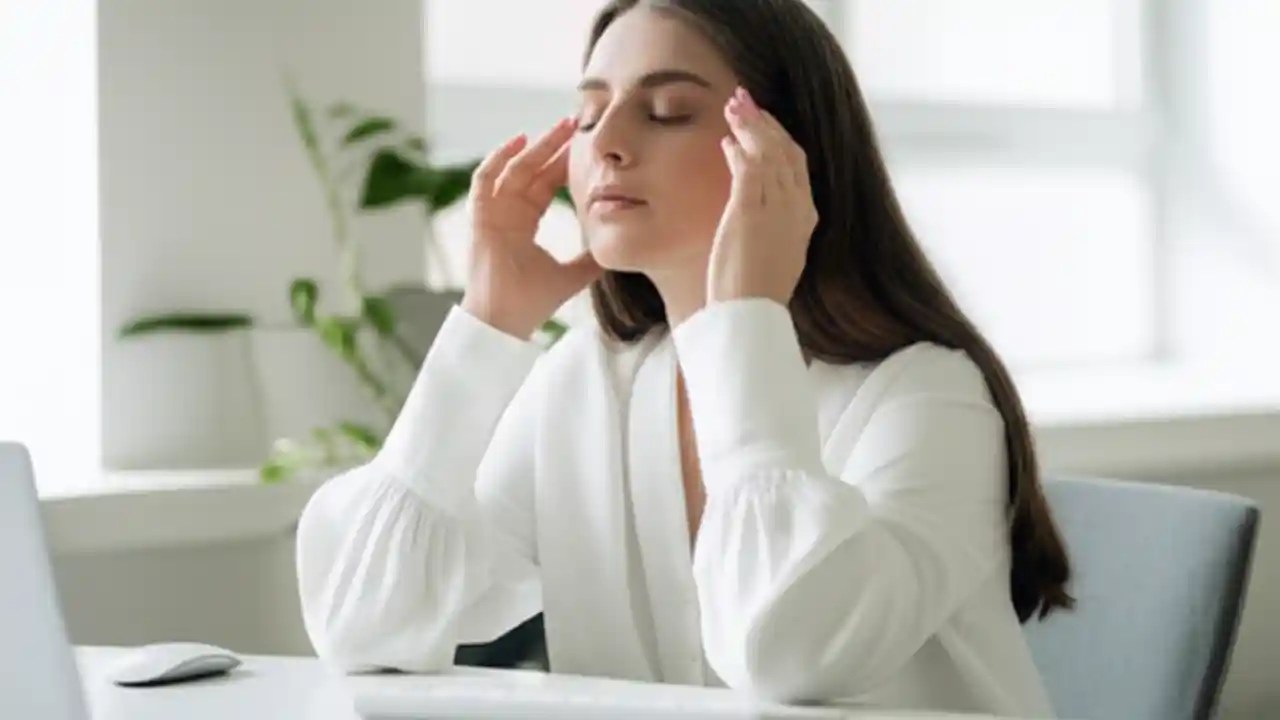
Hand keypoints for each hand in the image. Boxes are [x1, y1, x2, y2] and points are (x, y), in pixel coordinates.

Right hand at [461, 118, 602, 338]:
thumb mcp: (572, 274)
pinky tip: (520, 140)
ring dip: (535, 146)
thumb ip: (591, 259)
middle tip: (577, 123)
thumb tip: (617, 246)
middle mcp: (507, 214)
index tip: (585, 146)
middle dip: (553, 146)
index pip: (545, 184)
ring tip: (560, 127)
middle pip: (531, 170)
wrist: (505, 322)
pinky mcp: (479, 218)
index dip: (563, 164)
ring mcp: (491, 214)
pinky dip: (499, 158)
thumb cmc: (531, 302)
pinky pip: (484, 179)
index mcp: (525, 223)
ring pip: (513, 169)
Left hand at [707, 87, 817, 305]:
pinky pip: (749, 167)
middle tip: (746, 100)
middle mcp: (796, 210)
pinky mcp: (750, 212)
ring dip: (751, 125)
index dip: (780, 140)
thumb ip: (764, 224)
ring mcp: (775, 209)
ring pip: (768, 153)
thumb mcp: (770, 255)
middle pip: (787, 152)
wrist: (751, 316)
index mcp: (805, 221)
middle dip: (766, 123)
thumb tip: (748, 201)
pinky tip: (727, 137)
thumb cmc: (755, 295)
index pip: (797, 167)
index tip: (763, 124)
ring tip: (734, 105)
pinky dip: (741, 146)